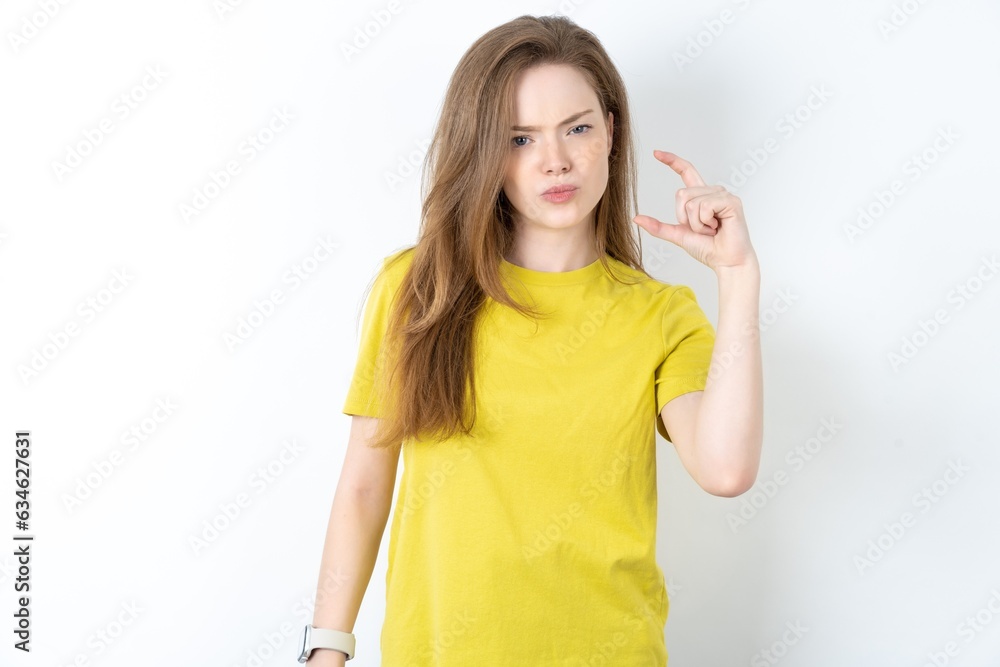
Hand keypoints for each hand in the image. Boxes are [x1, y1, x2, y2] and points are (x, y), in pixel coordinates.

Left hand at [633, 150, 756, 271]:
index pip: (686, 171)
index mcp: (700, 197)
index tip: (656, 153)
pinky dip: (704, 222)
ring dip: (696, 223)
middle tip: (702, 230)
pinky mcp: (731, 201)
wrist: (726, 261)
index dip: (671, 161)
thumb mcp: (678, 235)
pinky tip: (717, 227)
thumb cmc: (707, 248)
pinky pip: (704, 206)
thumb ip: (658, 227)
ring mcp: (723, 195)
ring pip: (691, 202)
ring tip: (711, 230)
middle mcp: (712, 191)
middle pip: (681, 194)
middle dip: (684, 218)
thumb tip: (636, 218)